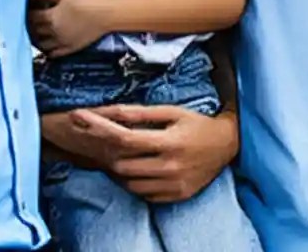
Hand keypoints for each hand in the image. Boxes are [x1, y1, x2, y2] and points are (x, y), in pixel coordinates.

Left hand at [28, 0, 111, 57]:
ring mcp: (62, 42)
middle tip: (31, 20)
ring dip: (36, 39)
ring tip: (37, 33)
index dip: (28, 13)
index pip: (31, 17)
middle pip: (34, 31)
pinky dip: (47, 50)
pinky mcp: (70, 48)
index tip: (29, 9)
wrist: (107, 12)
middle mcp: (53, 32)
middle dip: (30, 25)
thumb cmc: (88, 0)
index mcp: (51, 17)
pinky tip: (47, 44)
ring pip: (41, 45)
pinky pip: (53, 54)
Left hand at [43, 105, 238, 203]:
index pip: (123, 139)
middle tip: (107, 141)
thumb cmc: (198, 124)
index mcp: (169, 143)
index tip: (78, 117)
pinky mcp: (176, 196)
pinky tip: (141, 169)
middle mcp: (170, 167)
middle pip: (122, 164)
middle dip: (109, 152)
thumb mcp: (173, 112)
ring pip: (129, 183)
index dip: (98, 128)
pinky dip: (135, 182)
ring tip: (127, 155)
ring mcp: (173, 185)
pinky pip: (143, 193)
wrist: (229, 144)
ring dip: (120, 169)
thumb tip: (111, 112)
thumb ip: (141, 114)